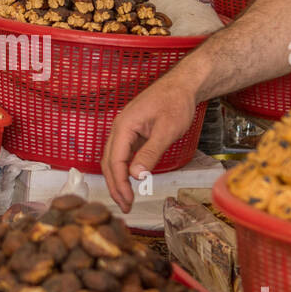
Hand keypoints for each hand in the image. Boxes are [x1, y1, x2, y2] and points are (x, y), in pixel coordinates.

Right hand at [102, 75, 199, 211]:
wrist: (182, 85)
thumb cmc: (175, 103)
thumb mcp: (166, 130)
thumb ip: (150, 153)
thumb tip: (136, 176)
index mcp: (123, 126)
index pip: (114, 161)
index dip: (119, 184)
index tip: (128, 201)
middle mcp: (119, 128)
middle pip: (108, 162)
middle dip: (115, 186)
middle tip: (125, 206)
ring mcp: (124, 130)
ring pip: (113, 159)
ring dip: (118, 180)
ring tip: (126, 199)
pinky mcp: (132, 132)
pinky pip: (122, 154)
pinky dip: (124, 170)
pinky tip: (130, 181)